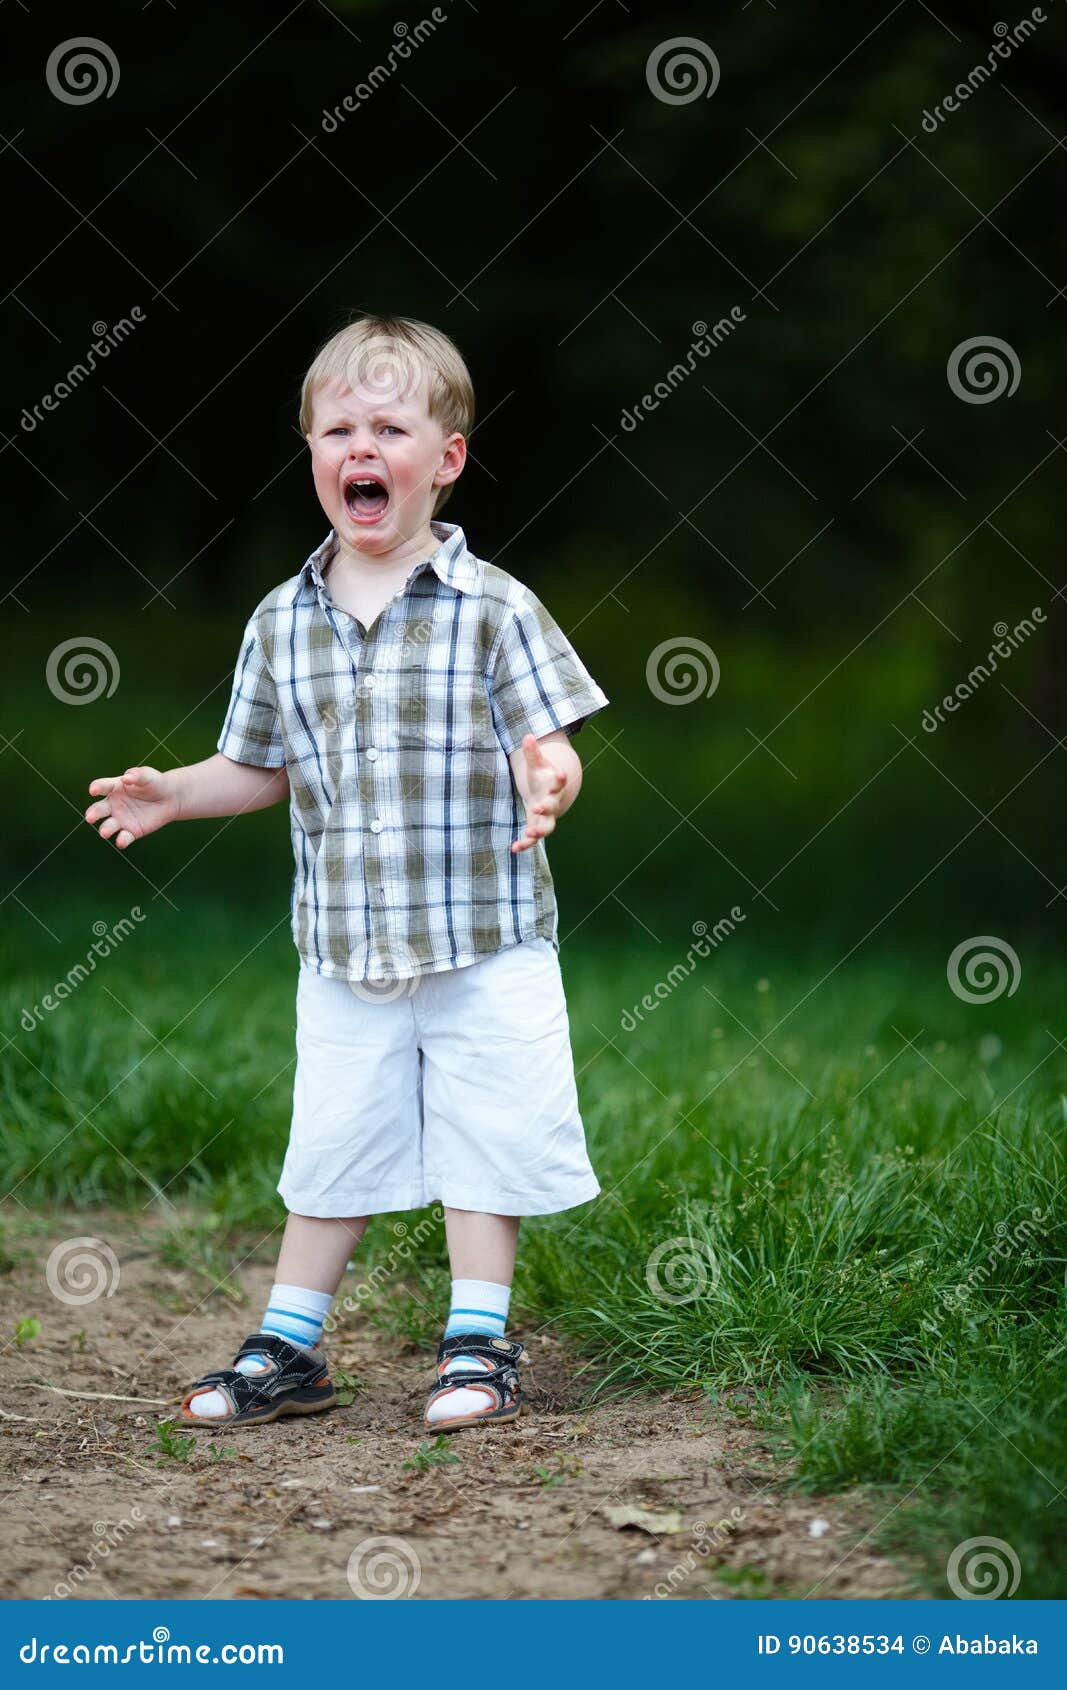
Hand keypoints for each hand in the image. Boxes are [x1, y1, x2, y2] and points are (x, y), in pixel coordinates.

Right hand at [84, 766, 178, 849]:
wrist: (169, 798)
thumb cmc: (154, 783)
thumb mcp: (147, 775)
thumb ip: (137, 775)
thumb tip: (126, 778)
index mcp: (114, 788)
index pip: (102, 787)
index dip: (96, 788)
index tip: (93, 790)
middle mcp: (113, 805)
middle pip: (99, 809)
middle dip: (93, 813)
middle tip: (90, 817)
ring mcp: (120, 819)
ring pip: (108, 826)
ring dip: (105, 829)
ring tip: (104, 833)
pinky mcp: (131, 831)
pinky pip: (124, 837)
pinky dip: (122, 840)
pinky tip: (121, 842)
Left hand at [511, 733, 567, 853]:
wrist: (546, 793)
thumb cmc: (542, 777)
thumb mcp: (537, 764)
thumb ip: (533, 752)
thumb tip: (527, 736)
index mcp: (553, 785)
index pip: (558, 781)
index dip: (560, 778)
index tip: (561, 774)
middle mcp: (552, 802)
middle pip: (552, 806)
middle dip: (546, 807)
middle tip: (538, 807)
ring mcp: (545, 816)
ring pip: (546, 826)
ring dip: (539, 830)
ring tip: (530, 833)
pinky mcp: (536, 826)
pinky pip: (533, 838)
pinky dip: (525, 843)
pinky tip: (515, 848)